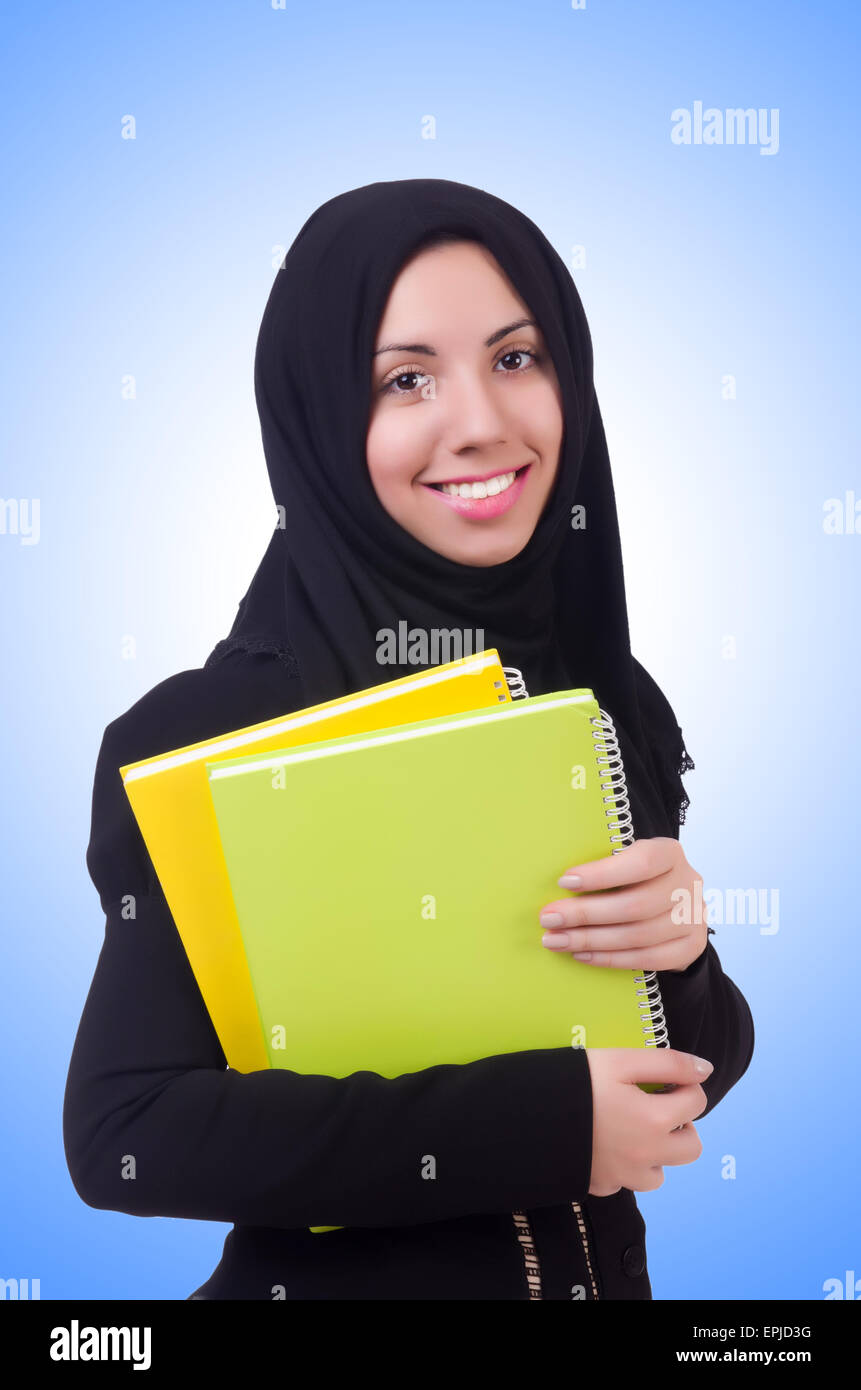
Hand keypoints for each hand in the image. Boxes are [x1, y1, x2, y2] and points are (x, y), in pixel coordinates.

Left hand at [538, 837, 708, 972]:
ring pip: (638, 936)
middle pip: (635, 905)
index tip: (564, 882)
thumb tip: (559, 885)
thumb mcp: (627, 861)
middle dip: (585, 914)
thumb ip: (603, 868)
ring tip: (555, 940)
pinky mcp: (691, 947)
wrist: (676, 907)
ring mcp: (694, 918)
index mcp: (670, 853)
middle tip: (548, 919)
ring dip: (590, 940)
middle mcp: (688, 885)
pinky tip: (581, 955)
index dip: (602, 874)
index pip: (640, 862)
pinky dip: (609, 959)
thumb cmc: (639, 879)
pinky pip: (647, 959)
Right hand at [586, 1047, 710, 1194]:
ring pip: (660, 1172)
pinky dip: (625, 1166)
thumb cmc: (574, 1081)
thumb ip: (668, 1062)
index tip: (664, 1078)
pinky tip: (605, 1143)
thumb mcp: (620, 1060)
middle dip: (681, 1125)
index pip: (697, 1101)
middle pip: (691, 1147)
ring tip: (630, 1128)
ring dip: (655, 1152)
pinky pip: (627, 1182)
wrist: (524, 1117)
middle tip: (655, 1107)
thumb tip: (705, 1070)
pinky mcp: (602, 1186)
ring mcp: (624, 1176)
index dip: (685, 1084)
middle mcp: (647, 1155)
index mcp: (656, 1120)